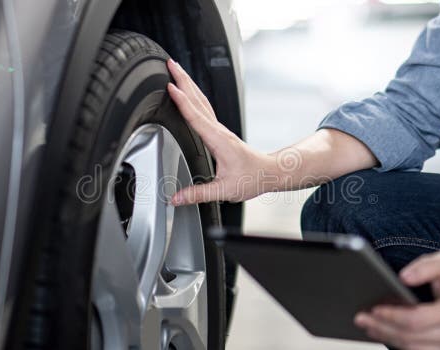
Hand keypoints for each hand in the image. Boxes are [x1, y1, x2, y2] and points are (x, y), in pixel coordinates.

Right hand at [166, 59, 273, 204]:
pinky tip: (187, 92)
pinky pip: (203, 108)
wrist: (269, 172)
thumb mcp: (224, 190)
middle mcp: (218, 130)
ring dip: (188, 83)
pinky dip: (193, 96)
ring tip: (176, 70)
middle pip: (198, 99)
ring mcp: (219, 129)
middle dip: (184, 79)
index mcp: (218, 141)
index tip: (170, 86)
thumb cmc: (251, 178)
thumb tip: (176, 198)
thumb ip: (198, 194)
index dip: (182, 101)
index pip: (196, 116)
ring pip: (201, 100)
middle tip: (170, 63)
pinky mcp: (218, 131)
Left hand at [354, 251, 439, 349]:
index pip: (417, 319)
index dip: (392, 316)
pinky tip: (386, 334)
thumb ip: (425, 266)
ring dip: (388, 339)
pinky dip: (401, 345)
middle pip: (411, 338)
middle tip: (361, 318)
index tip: (373, 309)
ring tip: (369, 326)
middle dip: (382, 328)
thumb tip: (403, 277)